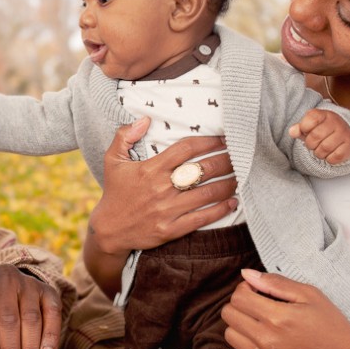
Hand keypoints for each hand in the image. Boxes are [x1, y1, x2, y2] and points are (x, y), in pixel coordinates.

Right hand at [83, 118, 237, 295]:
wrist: (109, 230)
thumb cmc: (114, 192)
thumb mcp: (112, 160)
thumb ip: (125, 136)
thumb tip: (145, 119)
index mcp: (150, 169)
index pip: (186, 149)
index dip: (208, 141)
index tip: (223, 139)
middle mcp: (161, 188)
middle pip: (202, 170)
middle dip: (225, 161)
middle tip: (238, 156)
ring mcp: (167, 210)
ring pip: (207, 193)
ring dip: (227, 184)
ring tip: (240, 176)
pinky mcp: (171, 229)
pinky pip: (202, 218)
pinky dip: (220, 209)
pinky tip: (232, 202)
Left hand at [222, 269, 349, 348]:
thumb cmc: (330, 325)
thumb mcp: (309, 295)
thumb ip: (275, 282)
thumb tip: (246, 274)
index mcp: (277, 318)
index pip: (238, 297)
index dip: (245, 289)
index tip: (257, 290)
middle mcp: (266, 340)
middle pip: (229, 314)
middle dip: (240, 304)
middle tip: (258, 304)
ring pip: (230, 334)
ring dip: (240, 323)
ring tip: (260, 321)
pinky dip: (247, 342)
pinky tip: (266, 338)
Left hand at [289, 109, 349, 163]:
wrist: (343, 135)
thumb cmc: (322, 130)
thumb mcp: (309, 127)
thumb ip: (299, 129)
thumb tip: (292, 131)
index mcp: (324, 114)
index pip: (311, 119)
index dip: (304, 128)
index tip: (306, 130)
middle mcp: (336, 122)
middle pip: (315, 136)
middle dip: (310, 144)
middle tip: (313, 143)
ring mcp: (344, 133)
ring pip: (324, 149)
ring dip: (318, 153)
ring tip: (321, 149)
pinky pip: (334, 158)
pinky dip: (329, 159)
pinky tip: (330, 154)